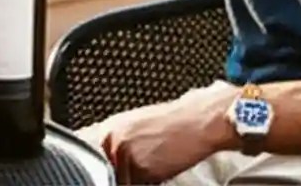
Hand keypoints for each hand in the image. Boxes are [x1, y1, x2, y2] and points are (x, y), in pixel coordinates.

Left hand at [99, 82, 238, 184]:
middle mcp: (110, 140)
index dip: (116, 169)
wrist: (199, 121)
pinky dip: (153, 181)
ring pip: (126, 181)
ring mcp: (123, 154)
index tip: (126, 169)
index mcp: (108, 129)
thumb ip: (120, 144)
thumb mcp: (137, 128)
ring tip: (158, 163)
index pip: (101, 161)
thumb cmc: (174, 124)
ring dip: (140, 179)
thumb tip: (113, 164)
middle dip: (127, 175)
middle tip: (148, 165)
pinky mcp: (139, 168)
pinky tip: (164, 167)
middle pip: (112, 173)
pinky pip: (140, 185)